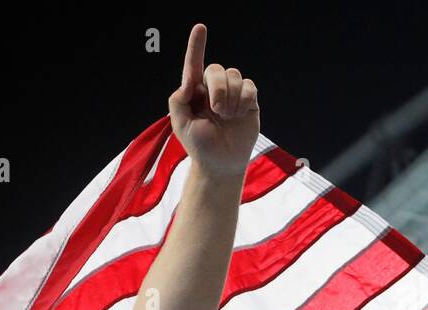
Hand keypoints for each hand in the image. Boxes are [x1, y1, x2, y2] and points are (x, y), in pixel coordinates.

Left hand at [167, 24, 259, 179]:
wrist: (222, 163)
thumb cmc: (199, 145)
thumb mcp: (181, 125)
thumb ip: (178, 100)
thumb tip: (188, 82)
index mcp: (194, 92)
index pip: (193, 65)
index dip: (196, 46)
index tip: (200, 28)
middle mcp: (212, 89)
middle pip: (216, 69)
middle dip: (217, 88)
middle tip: (216, 111)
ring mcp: (232, 93)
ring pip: (234, 75)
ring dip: (230, 98)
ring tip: (227, 117)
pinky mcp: (248, 99)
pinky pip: (249, 86)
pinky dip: (244, 101)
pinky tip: (239, 115)